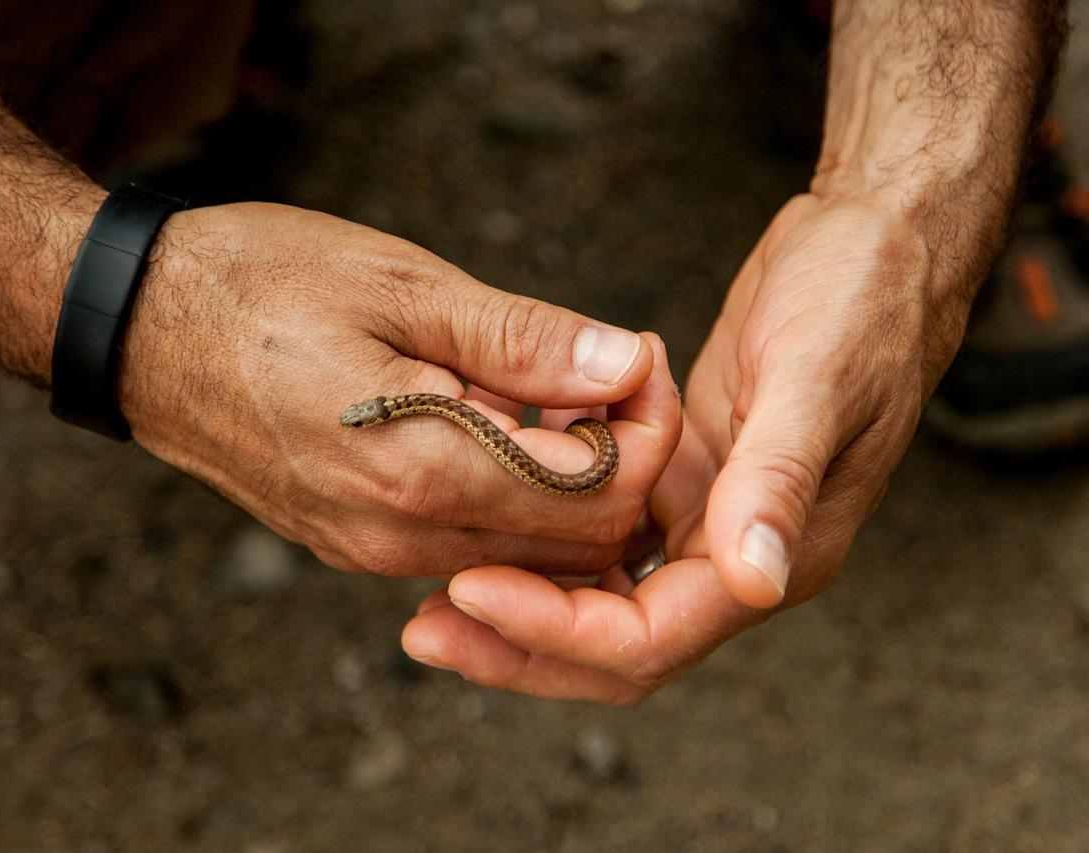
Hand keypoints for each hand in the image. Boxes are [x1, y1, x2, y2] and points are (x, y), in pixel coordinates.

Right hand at [117, 202, 680, 575]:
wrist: (134, 331)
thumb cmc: (259, 285)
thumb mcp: (400, 285)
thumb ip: (522, 338)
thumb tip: (625, 366)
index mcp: (422, 471)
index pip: (597, 498)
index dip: (643, 432)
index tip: (632, 360)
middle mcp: (399, 537)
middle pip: (576, 547)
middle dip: (618, 466)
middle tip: (601, 374)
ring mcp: (370, 552)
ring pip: (526, 558)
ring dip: (564, 486)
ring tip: (544, 390)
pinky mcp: (351, 546)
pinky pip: (468, 551)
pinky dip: (510, 501)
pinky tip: (490, 425)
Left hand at [402, 193, 956, 700]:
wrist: (876, 251)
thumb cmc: (860, 304)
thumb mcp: (817, 379)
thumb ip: (779, 481)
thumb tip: (751, 581)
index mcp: (772, 553)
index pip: (649, 635)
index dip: (555, 627)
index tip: (471, 590)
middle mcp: (734, 557)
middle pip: (612, 643)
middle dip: (519, 645)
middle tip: (425, 630)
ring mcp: (703, 522)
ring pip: (598, 600)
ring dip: (521, 606)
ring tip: (432, 598)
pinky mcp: (679, 481)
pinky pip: (597, 538)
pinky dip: (540, 543)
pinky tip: (481, 520)